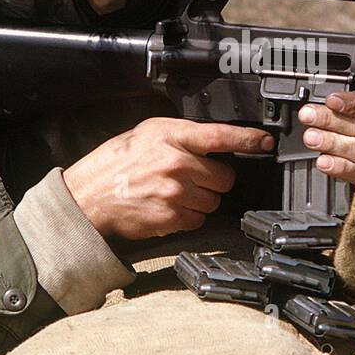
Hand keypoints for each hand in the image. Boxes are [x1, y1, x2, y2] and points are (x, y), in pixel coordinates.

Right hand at [63, 117, 273, 240]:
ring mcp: (175, 192)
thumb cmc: (116, 163)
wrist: (89, 195)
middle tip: (190, 177)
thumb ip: (181, 135)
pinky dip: (188, 216)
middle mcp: (176, 163)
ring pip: (213, 201)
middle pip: (224, 177)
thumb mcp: (147, 133)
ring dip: (201, 199)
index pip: (219, 136)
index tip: (265, 141)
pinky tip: (168, 207)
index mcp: (171, 136)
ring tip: (174, 192)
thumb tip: (214, 141)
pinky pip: (198, 220)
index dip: (247, 139)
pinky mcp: (171, 217)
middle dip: (213, 179)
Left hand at [298, 92, 354, 183]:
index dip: (353, 103)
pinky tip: (323, 161)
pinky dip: (339, 167)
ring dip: (333, 143)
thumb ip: (339, 108)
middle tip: (309, 116)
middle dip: (332, 121)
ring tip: (311, 138)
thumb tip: (317, 104)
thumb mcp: (352, 113)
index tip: (331, 100)